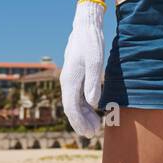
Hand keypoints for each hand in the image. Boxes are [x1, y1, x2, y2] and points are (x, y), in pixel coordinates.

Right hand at [61, 0, 106, 137]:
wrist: (85, 27)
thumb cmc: (91, 43)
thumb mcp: (95, 62)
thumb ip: (93, 83)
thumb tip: (92, 103)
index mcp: (70, 80)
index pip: (71, 108)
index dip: (79, 122)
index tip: (88, 133)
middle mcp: (67, 81)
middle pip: (71, 108)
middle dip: (80, 123)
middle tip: (92, 135)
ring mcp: (70, 78)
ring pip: (74, 102)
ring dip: (83, 115)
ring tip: (94, 126)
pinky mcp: (76, 75)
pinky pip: (77, 95)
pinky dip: (84, 106)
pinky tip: (93, 110)